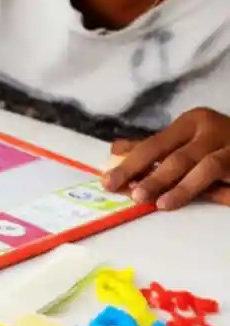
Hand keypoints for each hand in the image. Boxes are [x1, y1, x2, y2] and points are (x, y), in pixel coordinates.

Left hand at [103, 108, 229, 209]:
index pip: (154, 144)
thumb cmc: (221, 141)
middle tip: (132, 196)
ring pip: (203, 167)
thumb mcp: (188, 139)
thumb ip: (155, 146)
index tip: (108, 182)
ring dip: (180, 187)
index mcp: (192, 122)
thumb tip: (115, 149)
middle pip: (176, 156)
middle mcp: (212, 130)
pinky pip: (226, 179)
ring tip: (159, 203)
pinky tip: (197, 202)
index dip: (130, 164)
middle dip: (151, 177)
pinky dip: (212, 191)